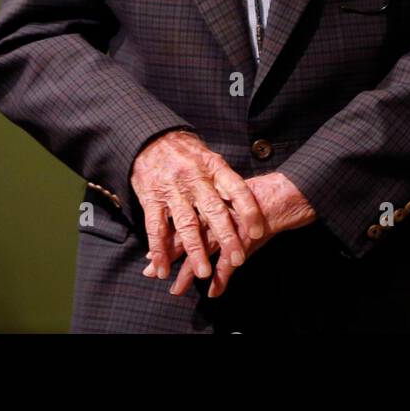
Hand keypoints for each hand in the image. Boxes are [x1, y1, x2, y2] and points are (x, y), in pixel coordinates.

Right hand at [130, 130, 267, 285]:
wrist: (151, 138)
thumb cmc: (187, 153)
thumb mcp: (210, 158)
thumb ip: (225, 181)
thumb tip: (248, 203)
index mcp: (213, 168)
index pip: (236, 189)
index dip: (249, 210)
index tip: (258, 232)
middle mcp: (195, 179)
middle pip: (214, 210)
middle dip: (226, 237)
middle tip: (238, 259)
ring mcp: (173, 190)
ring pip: (186, 223)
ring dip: (195, 250)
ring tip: (203, 272)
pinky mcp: (152, 198)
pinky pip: (155, 227)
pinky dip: (159, 250)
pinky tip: (164, 269)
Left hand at [147, 171, 316, 298]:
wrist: (283, 193)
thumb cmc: (257, 191)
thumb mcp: (229, 194)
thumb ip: (212, 202)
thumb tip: (194, 210)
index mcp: (208, 200)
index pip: (180, 220)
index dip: (164, 237)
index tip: (151, 253)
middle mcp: (214, 214)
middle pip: (186, 237)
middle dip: (168, 256)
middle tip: (152, 272)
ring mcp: (228, 228)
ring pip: (202, 252)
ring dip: (189, 272)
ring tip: (177, 289)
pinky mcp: (243, 240)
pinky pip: (228, 264)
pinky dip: (220, 279)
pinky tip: (213, 293)